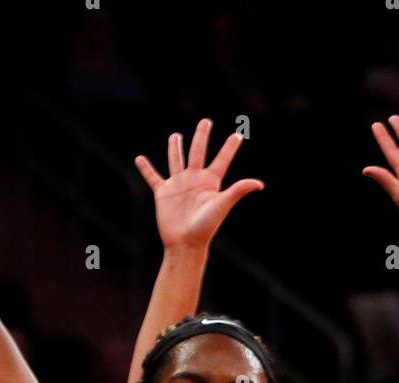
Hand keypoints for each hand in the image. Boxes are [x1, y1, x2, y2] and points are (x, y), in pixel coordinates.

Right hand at [135, 118, 263, 250]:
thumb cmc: (205, 227)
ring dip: (175, 148)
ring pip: (176, 160)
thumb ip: (238, 190)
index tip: (238, 135)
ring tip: (175, 136)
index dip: (230, 148)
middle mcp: (195, 180)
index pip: (222, 159)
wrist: (185, 243)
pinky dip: (146, 168)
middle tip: (206, 122)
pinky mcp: (163, 193)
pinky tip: (139, 159)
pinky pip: (153, 177)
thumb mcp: (222, 205)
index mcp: (210, 181)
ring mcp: (178, 185)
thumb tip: (259, 184)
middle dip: (201, 137)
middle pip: (198, 152)